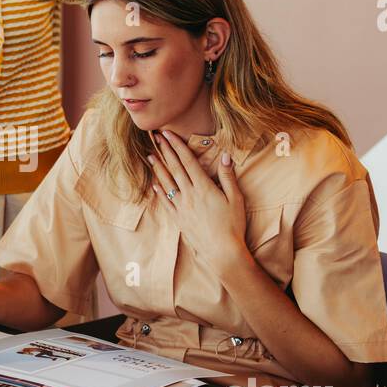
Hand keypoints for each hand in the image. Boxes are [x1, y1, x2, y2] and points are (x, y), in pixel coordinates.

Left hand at [148, 130, 249, 272]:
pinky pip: (166, 202)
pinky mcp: (178, 219)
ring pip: (167, 183)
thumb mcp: (236, 199)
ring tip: (150, 156)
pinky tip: (154, 184)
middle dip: (165, 151)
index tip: (168, 134)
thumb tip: (225, 156)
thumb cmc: (233, 225)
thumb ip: (228, 177)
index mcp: (204, 187)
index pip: (188, 161)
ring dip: (158, 168)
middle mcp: (190, 195)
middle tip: (156, 138)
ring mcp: (182, 207)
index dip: (177, 146)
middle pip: (175, 168)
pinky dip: (159, 191)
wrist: (222, 252)